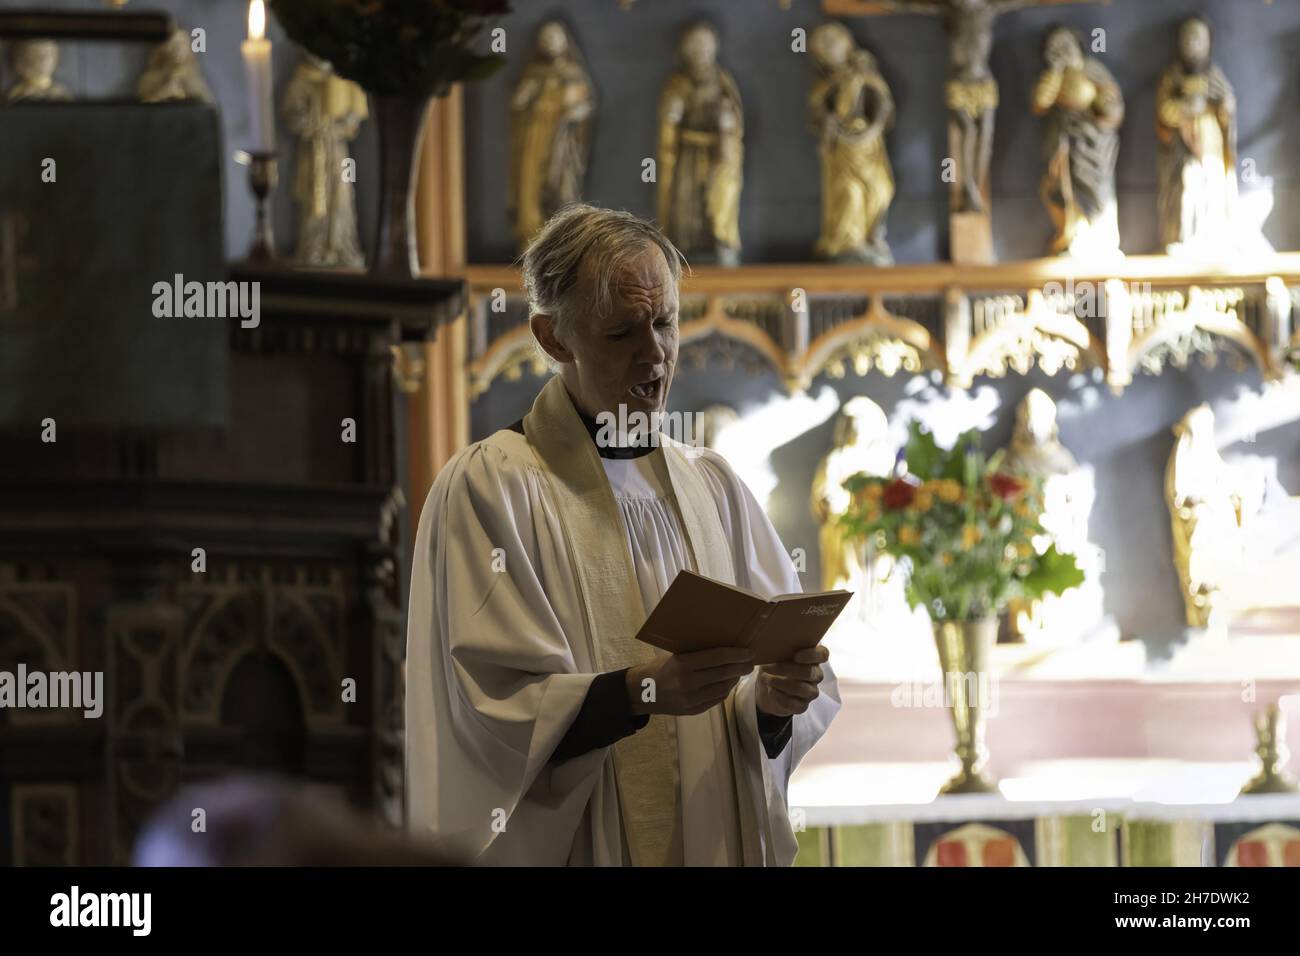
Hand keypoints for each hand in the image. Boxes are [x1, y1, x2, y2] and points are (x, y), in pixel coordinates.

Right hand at [626, 647, 753, 716]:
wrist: (641, 692)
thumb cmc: (659, 668)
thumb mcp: (675, 655)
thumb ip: (697, 654)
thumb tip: (725, 648)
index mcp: (683, 664)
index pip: (718, 657)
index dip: (737, 654)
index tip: (749, 651)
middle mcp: (689, 683)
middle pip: (724, 673)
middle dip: (741, 667)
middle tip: (751, 662)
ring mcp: (691, 699)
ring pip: (723, 688)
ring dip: (734, 679)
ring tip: (739, 672)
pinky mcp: (693, 711)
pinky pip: (716, 700)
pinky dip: (725, 691)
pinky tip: (727, 684)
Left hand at [755, 646, 829, 717]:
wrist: (767, 685)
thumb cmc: (774, 663)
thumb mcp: (776, 652)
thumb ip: (781, 647)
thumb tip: (773, 642)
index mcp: (813, 658)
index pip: (823, 654)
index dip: (812, 655)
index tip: (796, 655)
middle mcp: (816, 674)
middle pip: (809, 672)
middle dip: (786, 669)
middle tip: (767, 667)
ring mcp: (811, 691)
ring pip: (802, 689)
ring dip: (781, 683)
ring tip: (766, 679)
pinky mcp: (802, 705)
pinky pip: (795, 704)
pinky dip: (780, 697)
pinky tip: (770, 691)